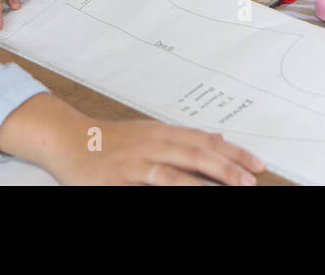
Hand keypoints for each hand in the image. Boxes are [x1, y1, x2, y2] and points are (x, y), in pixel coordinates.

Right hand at [50, 114, 264, 185]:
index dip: (234, 152)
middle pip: (197, 154)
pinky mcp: (120, 178)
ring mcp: (136, 161)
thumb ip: (182, 137)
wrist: (66, 138)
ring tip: (229, 189)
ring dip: (204, 182)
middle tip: (251, 180)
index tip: (258, 164)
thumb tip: (218, 138)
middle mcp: (152, 143)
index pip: (206, 140)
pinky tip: (187, 193)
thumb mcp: (149, 132)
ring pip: (175, 171)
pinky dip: (171, 189)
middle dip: (227, 168)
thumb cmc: (109, 139)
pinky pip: (150, 185)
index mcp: (163, 132)